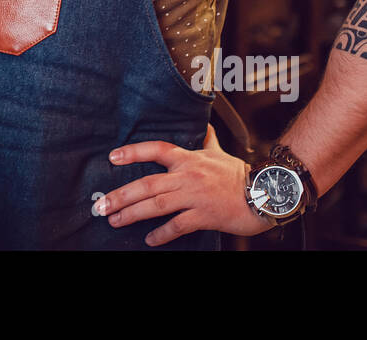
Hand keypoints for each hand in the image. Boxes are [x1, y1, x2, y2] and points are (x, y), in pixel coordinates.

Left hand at [95, 124, 276, 245]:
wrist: (265, 192)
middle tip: (101, 205)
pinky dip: (162, 234)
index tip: (112, 157)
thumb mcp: (219, 153)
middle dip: (121, 195)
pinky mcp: (204, 215)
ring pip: (156, 204)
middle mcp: (187, 175)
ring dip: (132, 213)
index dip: (133, 152)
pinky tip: (150, 240)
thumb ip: (207, 140)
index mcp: (188, 158)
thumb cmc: (240, 174)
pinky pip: (178, 225)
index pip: (156, 149)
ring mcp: (194, 196)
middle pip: (147, 184)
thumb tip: (204, 126)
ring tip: (114, 220)